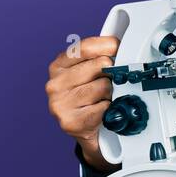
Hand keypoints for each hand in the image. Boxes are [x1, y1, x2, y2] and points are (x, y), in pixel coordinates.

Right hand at [46, 35, 121, 173]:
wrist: (84, 131)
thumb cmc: (88, 98)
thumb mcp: (88, 72)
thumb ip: (98, 57)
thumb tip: (120, 48)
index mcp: (58, 66)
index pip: (85, 47)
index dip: (108, 45)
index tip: (118, 48)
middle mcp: (55, 84)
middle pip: (100, 65)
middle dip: (110, 74)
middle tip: (107, 84)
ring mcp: (60, 104)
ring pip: (104, 86)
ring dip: (110, 94)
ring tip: (102, 100)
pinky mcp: (70, 122)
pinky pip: (104, 107)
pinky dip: (109, 110)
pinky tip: (101, 113)